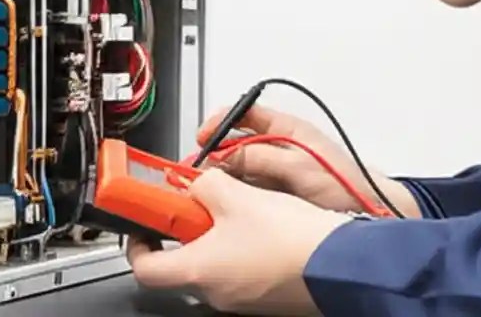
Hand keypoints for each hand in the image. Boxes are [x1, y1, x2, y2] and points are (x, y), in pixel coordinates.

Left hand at [127, 168, 349, 314]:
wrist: (343, 265)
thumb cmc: (292, 241)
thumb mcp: (238, 196)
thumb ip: (206, 184)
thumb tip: (195, 182)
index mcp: (197, 272)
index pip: (144, 267)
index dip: (138, 241)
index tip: (145, 220)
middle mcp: (216, 293)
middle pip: (182, 260)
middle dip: (187, 226)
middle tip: (197, 200)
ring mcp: (242, 298)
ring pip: (215, 262)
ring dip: (218, 233)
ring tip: (240, 206)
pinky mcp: (266, 295)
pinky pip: (242, 268)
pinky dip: (242, 245)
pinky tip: (263, 224)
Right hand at [197, 104, 420, 216]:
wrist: (369, 214)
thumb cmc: (345, 182)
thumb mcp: (297, 165)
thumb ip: (259, 156)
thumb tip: (224, 155)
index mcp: (284, 128)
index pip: (242, 114)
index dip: (219, 122)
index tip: (202, 135)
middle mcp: (275, 147)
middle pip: (232, 143)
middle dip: (212, 154)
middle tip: (197, 168)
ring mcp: (273, 173)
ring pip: (235, 170)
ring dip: (219, 177)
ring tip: (206, 188)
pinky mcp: (273, 198)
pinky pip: (244, 192)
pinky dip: (231, 196)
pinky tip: (223, 203)